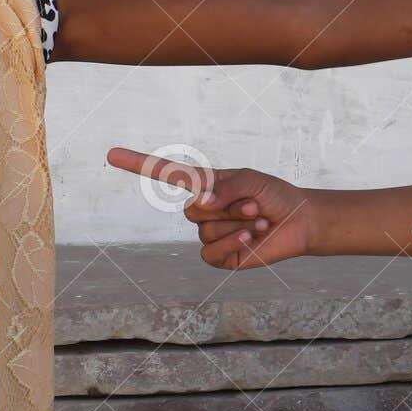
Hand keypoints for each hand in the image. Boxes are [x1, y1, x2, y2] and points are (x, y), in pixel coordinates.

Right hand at [106, 148, 311, 269]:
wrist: (299, 221)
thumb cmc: (274, 195)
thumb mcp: (250, 181)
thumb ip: (223, 188)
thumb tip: (199, 203)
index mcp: (205, 185)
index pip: (164, 174)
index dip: (138, 164)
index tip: (112, 154)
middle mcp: (202, 209)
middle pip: (193, 209)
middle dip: (228, 206)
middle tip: (253, 204)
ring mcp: (209, 234)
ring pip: (206, 230)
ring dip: (237, 223)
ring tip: (258, 218)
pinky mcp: (219, 256)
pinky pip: (210, 252)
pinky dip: (233, 242)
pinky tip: (252, 236)